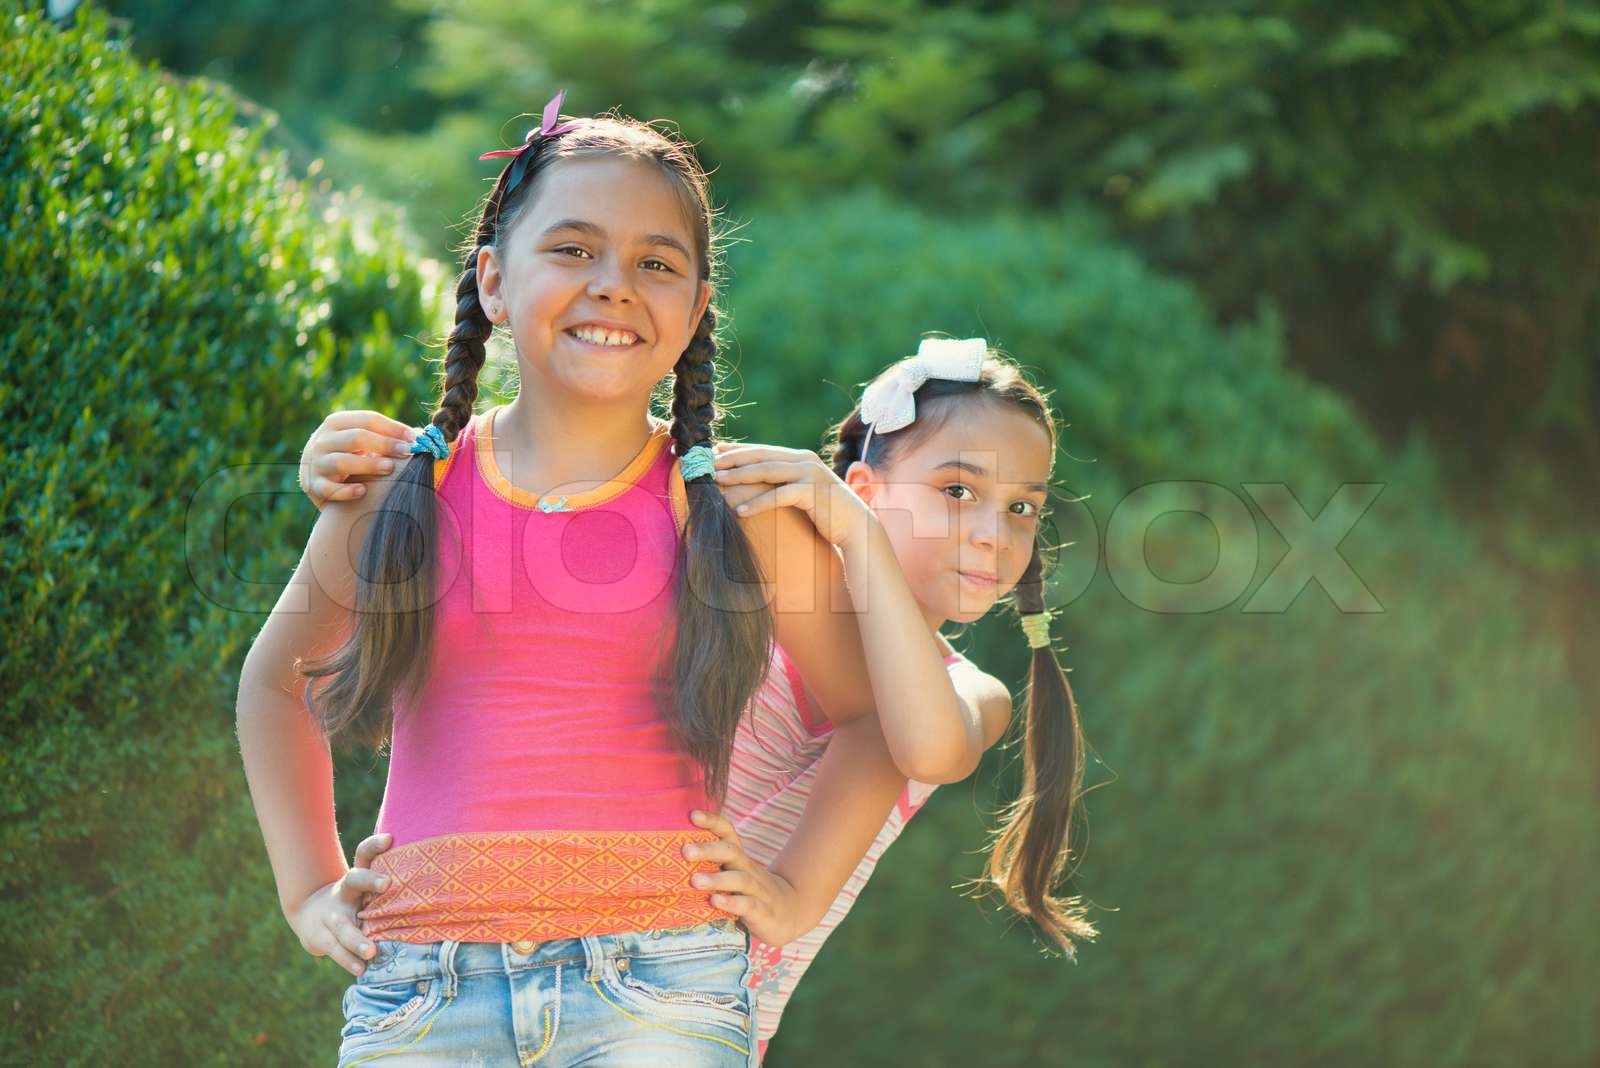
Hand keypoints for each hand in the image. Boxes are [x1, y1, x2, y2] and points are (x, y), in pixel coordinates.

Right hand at [285, 832, 393, 975]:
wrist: (308, 916)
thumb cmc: (356, 904)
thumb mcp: (368, 894)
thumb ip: (395, 892)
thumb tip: (441, 886)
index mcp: (357, 878)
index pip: (364, 855)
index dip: (375, 845)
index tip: (390, 838)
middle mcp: (344, 892)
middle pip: (353, 880)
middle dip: (369, 880)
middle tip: (388, 883)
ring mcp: (330, 915)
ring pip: (342, 925)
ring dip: (356, 938)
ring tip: (372, 951)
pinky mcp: (321, 937)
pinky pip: (334, 949)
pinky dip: (348, 960)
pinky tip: (361, 969)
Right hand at [299, 410, 418, 507]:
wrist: (322, 483)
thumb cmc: (353, 460)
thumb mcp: (364, 444)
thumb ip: (387, 438)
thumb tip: (424, 437)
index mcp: (336, 423)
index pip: (366, 419)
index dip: (392, 428)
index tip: (413, 437)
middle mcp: (321, 440)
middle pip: (354, 438)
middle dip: (383, 444)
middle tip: (406, 452)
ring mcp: (314, 463)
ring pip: (340, 461)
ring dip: (367, 465)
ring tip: (389, 468)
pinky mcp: (312, 486)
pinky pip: (328, 488)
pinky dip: (346, 490)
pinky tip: (363, 491)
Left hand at [683, 810, 805, 947]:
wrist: (788, 912)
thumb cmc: (748, 892)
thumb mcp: (732, 874)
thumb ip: (710, 866)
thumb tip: (670, 857)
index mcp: (738, 858)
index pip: (728, 833)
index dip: (712, 822)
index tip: (693, 815)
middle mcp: (747, 869)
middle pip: (731, 852)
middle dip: (708, 850)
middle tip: (685, 851)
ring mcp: (757, 890)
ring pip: (739, 879)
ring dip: (716, 879)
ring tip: (695, 880)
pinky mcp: (762, 911)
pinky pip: (747, 905)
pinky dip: (731, 902)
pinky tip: (715, 902)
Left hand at [711, 441, 877, 549]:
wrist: (855, 526)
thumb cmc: (824, 511)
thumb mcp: (800, 492)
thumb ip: (783, 482)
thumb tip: (754, 482)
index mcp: (799, 457)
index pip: (761, 450)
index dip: (736, 450)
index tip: (712, 452)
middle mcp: (804, 460)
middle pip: (760, 456)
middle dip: (731, 459)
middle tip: (706, 463)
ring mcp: (809, 474)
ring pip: (767, 471)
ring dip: (739, 475)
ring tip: (716, 481)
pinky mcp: (812, 492)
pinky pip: (779, 496)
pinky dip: (758, 503)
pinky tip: (740, 512)